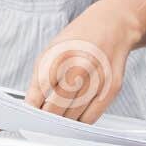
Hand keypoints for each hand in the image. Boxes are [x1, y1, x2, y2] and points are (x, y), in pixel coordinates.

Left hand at [25, 0, 140, 123]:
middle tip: (44, 118)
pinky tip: (76, 113)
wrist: (114, 24)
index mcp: (59, 56)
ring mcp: (98, 78)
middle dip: (47, 117)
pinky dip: (80, 120)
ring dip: (64, 120)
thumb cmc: (79, 39)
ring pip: (73, 116)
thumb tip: (32, 108)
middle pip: (56, 108)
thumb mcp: (51, 51)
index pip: (39, 93)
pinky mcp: (112, 87)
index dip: (32, 109)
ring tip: (61, 113)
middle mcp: (80, 67)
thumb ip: (40, 80)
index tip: (31, 115)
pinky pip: (91, 117)